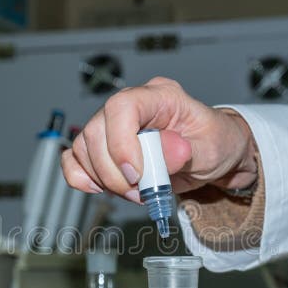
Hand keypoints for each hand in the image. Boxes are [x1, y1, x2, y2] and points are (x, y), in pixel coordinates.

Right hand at [61, 76, 257, 202]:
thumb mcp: (211, 148)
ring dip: (105, 180)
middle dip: (115, 172)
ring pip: (83, 149)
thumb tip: (163, 154)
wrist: (212, 156)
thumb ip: (186, 151)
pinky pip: (74, 160)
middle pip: (96, 131)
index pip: (122, 106)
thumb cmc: (213, 143)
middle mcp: (131, 105)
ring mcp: (113, 126)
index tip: (136, 174)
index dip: (121, 143)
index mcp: (159, 96)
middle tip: (141, 190)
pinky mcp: (103, 148)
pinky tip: (105, 188)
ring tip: (137, 191)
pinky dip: (83, 178)